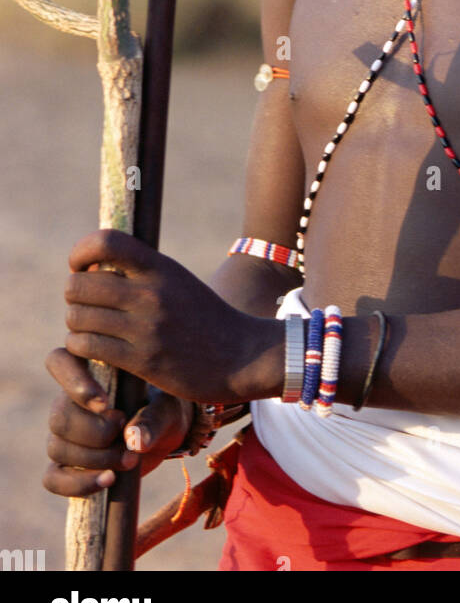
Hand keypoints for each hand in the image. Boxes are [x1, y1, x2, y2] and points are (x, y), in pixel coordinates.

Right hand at [43, 346, 191, 497]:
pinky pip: (53, 478)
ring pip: (57, 447)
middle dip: (95, 434)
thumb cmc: (164, 409)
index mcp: (91, 373)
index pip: (59, 361)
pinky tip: (108, 480)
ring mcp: (67, 435)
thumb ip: (153, 418)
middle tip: (126, 438)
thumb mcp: (167, 408)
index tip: (106, 403)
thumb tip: (134, 440)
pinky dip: (77, 484)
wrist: (167, 434)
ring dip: (94, 459)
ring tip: (130, 460)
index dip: (74, 382)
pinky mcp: (69, 465)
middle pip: (58, 417)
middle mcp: (72, 402)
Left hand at [63, 229, 265, 403]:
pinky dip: (81, 346)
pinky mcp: (143, 360)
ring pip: (77, 318)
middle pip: (79, 285)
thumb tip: (97, 264)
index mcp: (161, 268)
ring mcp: (146, 327)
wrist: (242, 355)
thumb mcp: (178, 281)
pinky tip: (94, 348)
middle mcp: (152, 293)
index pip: (106, 242)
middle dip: (74, 296)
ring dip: (76, 324)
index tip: (82, 267)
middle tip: (86, 305)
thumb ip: (143, 271)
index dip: (81, 251)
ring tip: (90, 329)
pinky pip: (88, 347)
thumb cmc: (205, 318)